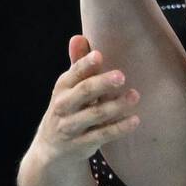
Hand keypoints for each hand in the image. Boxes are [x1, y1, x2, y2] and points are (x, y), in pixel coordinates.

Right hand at [34, 35, 140, 165]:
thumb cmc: (67, 108)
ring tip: (135, 96)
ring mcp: (71, 126)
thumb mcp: (69, 87)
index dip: (85, 64)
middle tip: (121, 76)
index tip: (99, 55)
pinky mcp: (82, 144)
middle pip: (84, 92)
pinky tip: (135, 120)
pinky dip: (119, 128)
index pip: (74, 73)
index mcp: (62, 87)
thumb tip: (79, 37)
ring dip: (116, 105)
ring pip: (94, 115)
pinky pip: (102, 135)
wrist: (51, 148)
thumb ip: (78, 64)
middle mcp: (64, 106)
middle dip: (102, 83)